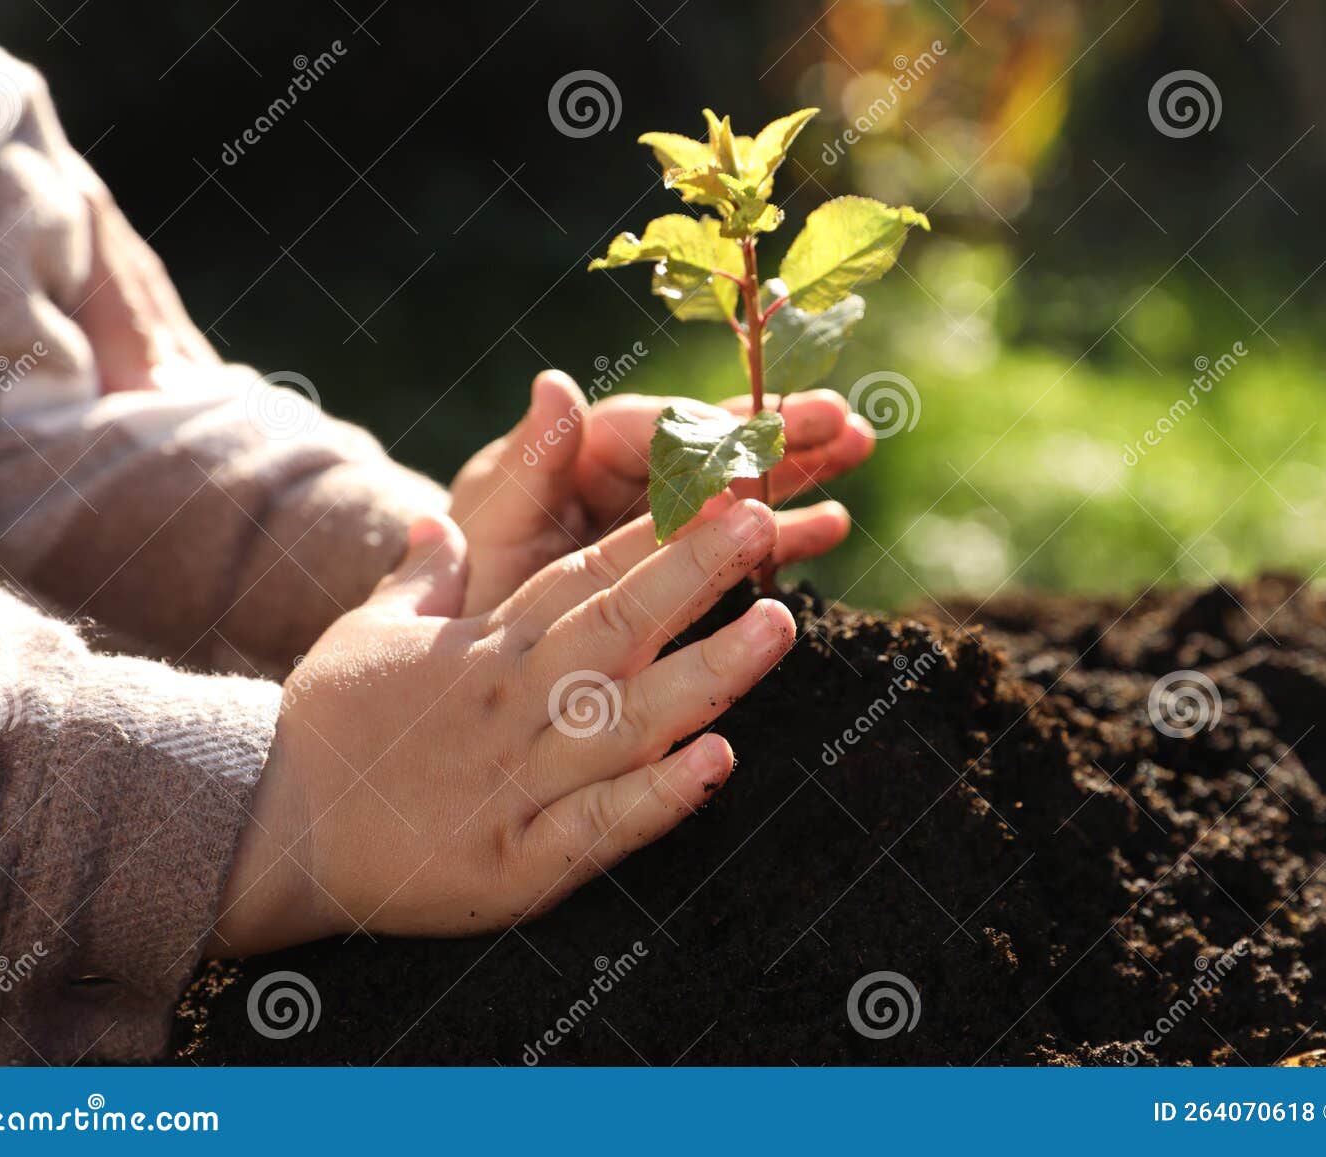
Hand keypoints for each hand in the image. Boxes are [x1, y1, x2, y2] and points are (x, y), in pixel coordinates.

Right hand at [208, 500, 793, 953]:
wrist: (264, 830)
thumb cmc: (325, 728)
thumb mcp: (367, 634)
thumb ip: (420, 581)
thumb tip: (434, 522)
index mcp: (487, 647)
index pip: (584, 575)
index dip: (656, 533)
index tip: (718, 489)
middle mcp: (512, 701)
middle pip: (615, 627)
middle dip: (693, 575)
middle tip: (764, 524)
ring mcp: (518, 781)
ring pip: (626, 718)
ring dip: (705, 674)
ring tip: (779, 627)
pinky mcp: (516, 862)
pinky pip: (598, 827)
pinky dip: (657, 798)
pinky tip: (717, 765)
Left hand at [450, 370, 873, 614]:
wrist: (467, 668)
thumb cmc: (468, 591)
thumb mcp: (493, 532)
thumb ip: (529, 467)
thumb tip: (554, 382)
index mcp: (578, 449)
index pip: (653, 430)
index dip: (703, 440)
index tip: (749, 462)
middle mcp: (626, 470)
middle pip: (710, 438)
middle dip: (773, 426)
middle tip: (836, 414)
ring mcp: (659, 516)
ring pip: (736, 480)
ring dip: (797, 463)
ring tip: (858, 445)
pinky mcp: (680, 564)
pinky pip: (739, 543)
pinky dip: (784, 533)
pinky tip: (834, 524)